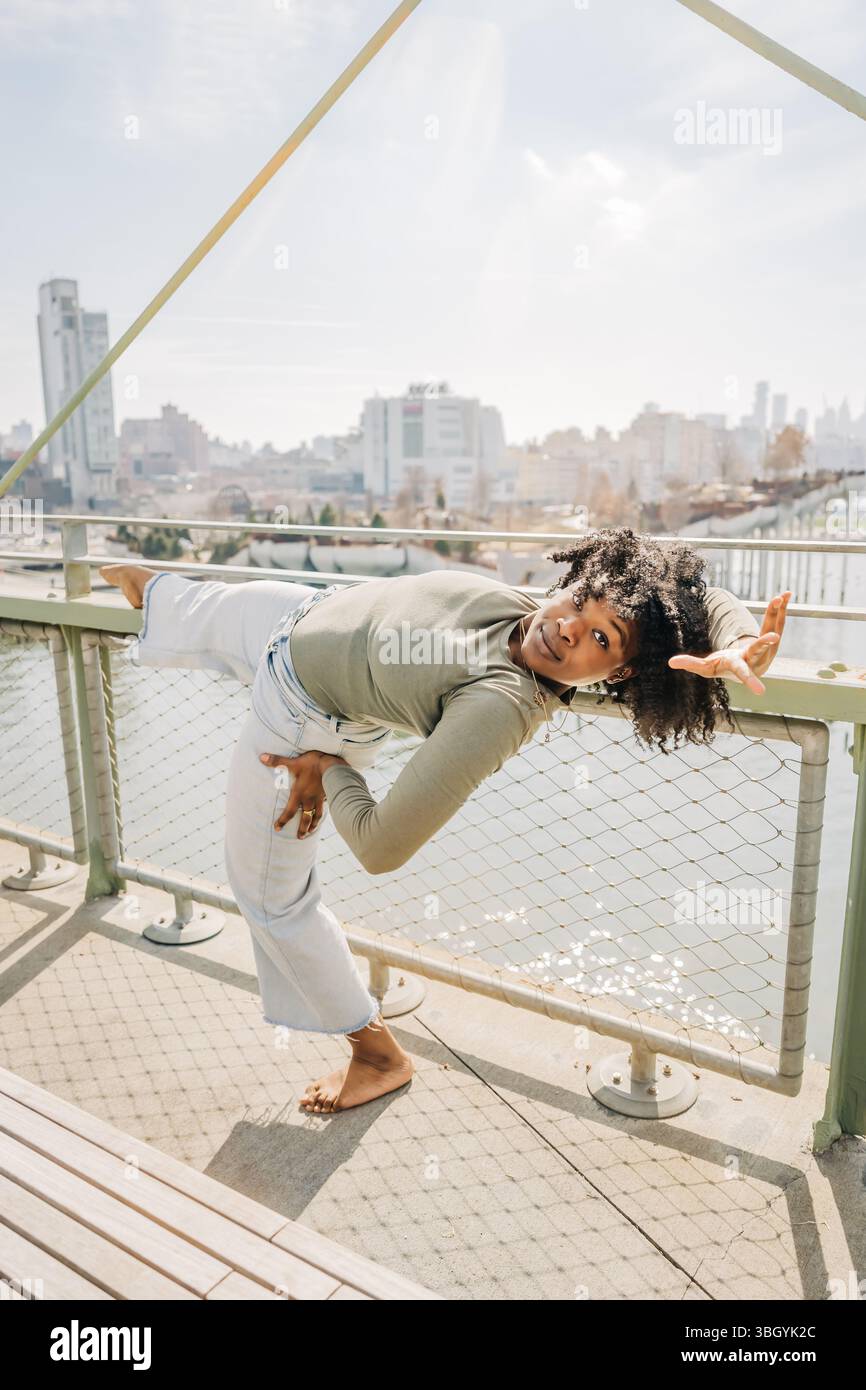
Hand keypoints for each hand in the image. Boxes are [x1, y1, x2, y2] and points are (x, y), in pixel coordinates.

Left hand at [258, 749, 345, 834]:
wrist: (332, 765)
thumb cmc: (312, 764)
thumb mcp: (293, 763)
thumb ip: (277, 761)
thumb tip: (261, 757)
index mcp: (299, 794)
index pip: (289, 811)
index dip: (283, 820)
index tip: (278, 829)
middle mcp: (309, 799)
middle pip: (305, 818)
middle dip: (302, 828)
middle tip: (300, 837)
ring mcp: (319, 798)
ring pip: (316, 815)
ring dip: (314, 824)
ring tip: (312, 831)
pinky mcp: (328, 794)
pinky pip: (324, 807)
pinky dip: (323, 813)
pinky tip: (323, 815)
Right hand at [667, 591, 791, 695]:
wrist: (747, 668)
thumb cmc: (724, 667)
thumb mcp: (706, 668)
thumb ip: (691, 664)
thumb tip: (671, 662)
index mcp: (738, 667)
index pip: (742, 673)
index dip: (750, 681)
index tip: (761, 692)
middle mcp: (755, 659)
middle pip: (759, 650)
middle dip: (765, 643)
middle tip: (774, 638)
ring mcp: (767, 648)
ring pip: (773, 629)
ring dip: (776, 614)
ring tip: (781, 597)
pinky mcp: (773, 636)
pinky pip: (778, 621)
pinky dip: (781, 609)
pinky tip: (787, 594)